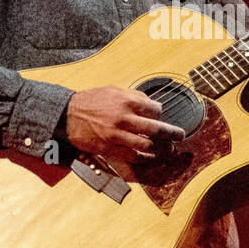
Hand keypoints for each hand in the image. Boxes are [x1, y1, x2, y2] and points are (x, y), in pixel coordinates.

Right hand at [64, 86, 185, 163]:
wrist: (67, 114)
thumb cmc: (90, 100)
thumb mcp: (112, 90)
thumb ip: (133, 95)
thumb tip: (151, 103)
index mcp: (126, 101)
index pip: (154, 109)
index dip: (160, 113)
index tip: (160, 115)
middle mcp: (124, 118)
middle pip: (156, 129)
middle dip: (172, 133)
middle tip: (180, 135)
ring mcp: (117, 135)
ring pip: (146, 146)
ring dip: (161, 150)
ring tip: (169, 150)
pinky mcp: (109, 148)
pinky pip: (132, 156)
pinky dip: (143, 158)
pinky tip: (149, 157)